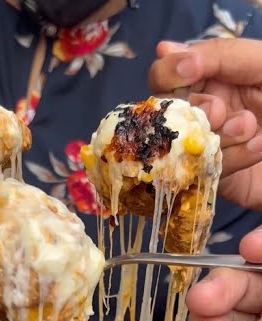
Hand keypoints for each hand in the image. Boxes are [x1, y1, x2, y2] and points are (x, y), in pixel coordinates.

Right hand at [148, 39, 261, 210]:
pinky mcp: (218, 175)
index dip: (169, 71)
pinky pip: (206, 169)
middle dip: (190, 108)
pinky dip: (232, 157)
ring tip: (250, 127)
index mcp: (215, 77)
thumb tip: (165, 49)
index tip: (187, 70)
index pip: (170, 72)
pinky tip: (259, 147)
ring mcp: (209, 143)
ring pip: (180, 142)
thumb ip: (223, 54)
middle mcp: (206, 108)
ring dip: (214, 133)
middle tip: (218, 110)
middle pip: (164, 110)